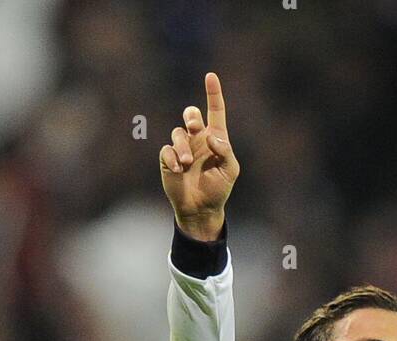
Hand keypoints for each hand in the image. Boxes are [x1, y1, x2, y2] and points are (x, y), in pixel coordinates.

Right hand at [159, 72, 239, 240]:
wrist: (201, 209)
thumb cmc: (218, 189)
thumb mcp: (230, 170)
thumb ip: (224, 151)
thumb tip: (210, 136)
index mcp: (215, 138)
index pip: (215, 111)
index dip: (213, 93)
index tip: (210, 76)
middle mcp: (197, 139)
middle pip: (191, 114)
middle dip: (191, 116)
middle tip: (194, 128)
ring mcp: (182, 148)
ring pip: (177, 133)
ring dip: (182, 147)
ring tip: (186, 163)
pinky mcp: (168, 159)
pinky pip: (167, 150)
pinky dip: (172, 158)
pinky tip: (178, 170)